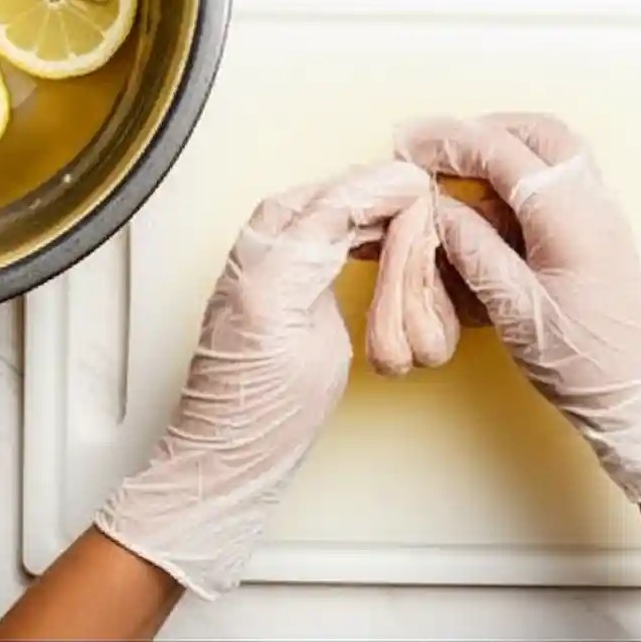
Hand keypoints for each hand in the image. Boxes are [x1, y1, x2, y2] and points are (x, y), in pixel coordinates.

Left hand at [96, 161, 426, 598]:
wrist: (222, 456)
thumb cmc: (270, 419)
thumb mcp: (327, 348)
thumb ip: (338, 280)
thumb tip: (370, 237)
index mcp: (271, 277)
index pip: (332, 205)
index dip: (379, 188)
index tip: (417, 185)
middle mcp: (246, 263)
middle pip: (314, 195)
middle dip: (365, 187)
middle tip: (411, 193)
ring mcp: (239, 270)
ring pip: (300, 206)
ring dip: (347, 200)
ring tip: (392, 209)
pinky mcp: (244, 282)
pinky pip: (288, 230)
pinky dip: (327, 221)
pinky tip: (355, 233)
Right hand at [398, 113, 640, 502]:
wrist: (635, 396)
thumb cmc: (579, 361)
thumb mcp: (513, 308)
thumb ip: (471, 247)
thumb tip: (435, 206)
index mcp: (570, 214)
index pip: (501, 150)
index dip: (448, 142)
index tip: (407, 145)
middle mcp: (593, 201)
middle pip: (537, 131)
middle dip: (481, 130)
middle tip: (435, 147)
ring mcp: (603, 214)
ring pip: (554, 152)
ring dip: (504, 150)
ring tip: (456, 175)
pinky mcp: (602, 233)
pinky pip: (561, 183)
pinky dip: (521, 181)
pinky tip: (489, 210)